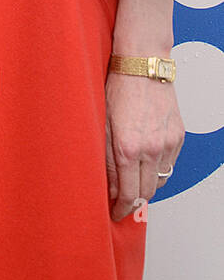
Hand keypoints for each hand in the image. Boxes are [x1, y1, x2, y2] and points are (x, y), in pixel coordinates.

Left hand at [105, 71, 183, 220]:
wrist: (142, 66)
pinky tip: (146, 163)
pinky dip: (158, 169)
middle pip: (145, 193)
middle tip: (122, 204)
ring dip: (146, 187)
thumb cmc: (118, 89)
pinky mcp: (178, 137)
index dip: (120, 208)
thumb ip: (105, 158)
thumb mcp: (101, 125)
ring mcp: (167, 144)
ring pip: (159, 181)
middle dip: (133, 203)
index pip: (127, 194)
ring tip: (133, 182)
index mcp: (126, 148)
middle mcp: (150, 149)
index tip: (115, 213)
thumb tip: (109, 185)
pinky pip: (169, 164)